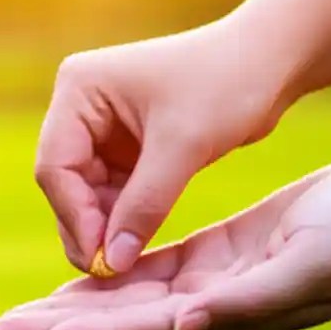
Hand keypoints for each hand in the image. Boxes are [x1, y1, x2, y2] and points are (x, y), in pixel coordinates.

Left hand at [0, 158, 330, 329]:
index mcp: (218, 318)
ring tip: (7, 319)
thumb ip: (245, 302)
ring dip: (59, 309)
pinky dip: (98, 277)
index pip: (135, 329)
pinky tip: (63, 280)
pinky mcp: (202, 262)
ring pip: (113, 301)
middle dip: (46, 329)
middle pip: (107, 324)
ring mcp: (198, 289)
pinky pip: (136, 272)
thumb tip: (181, 329)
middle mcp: (198, 313)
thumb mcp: (306, 266)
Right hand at [36, 19, 291, 274]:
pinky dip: (122, 219)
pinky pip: (111, 193)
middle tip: (107, 269)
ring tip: (122, 263)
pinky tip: (134, 245)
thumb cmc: (229, 83)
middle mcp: (80, 107)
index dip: (74, 214)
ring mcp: (100, 128)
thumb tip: (111, 263)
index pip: (56, 165)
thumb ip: (144, 206)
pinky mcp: (125, 147)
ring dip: (104, 227)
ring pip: (85, 193)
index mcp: (78, 89)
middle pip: (65, 182)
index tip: (100, 256)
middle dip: (86, 225)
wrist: (274, 60)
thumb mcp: (183, 147)